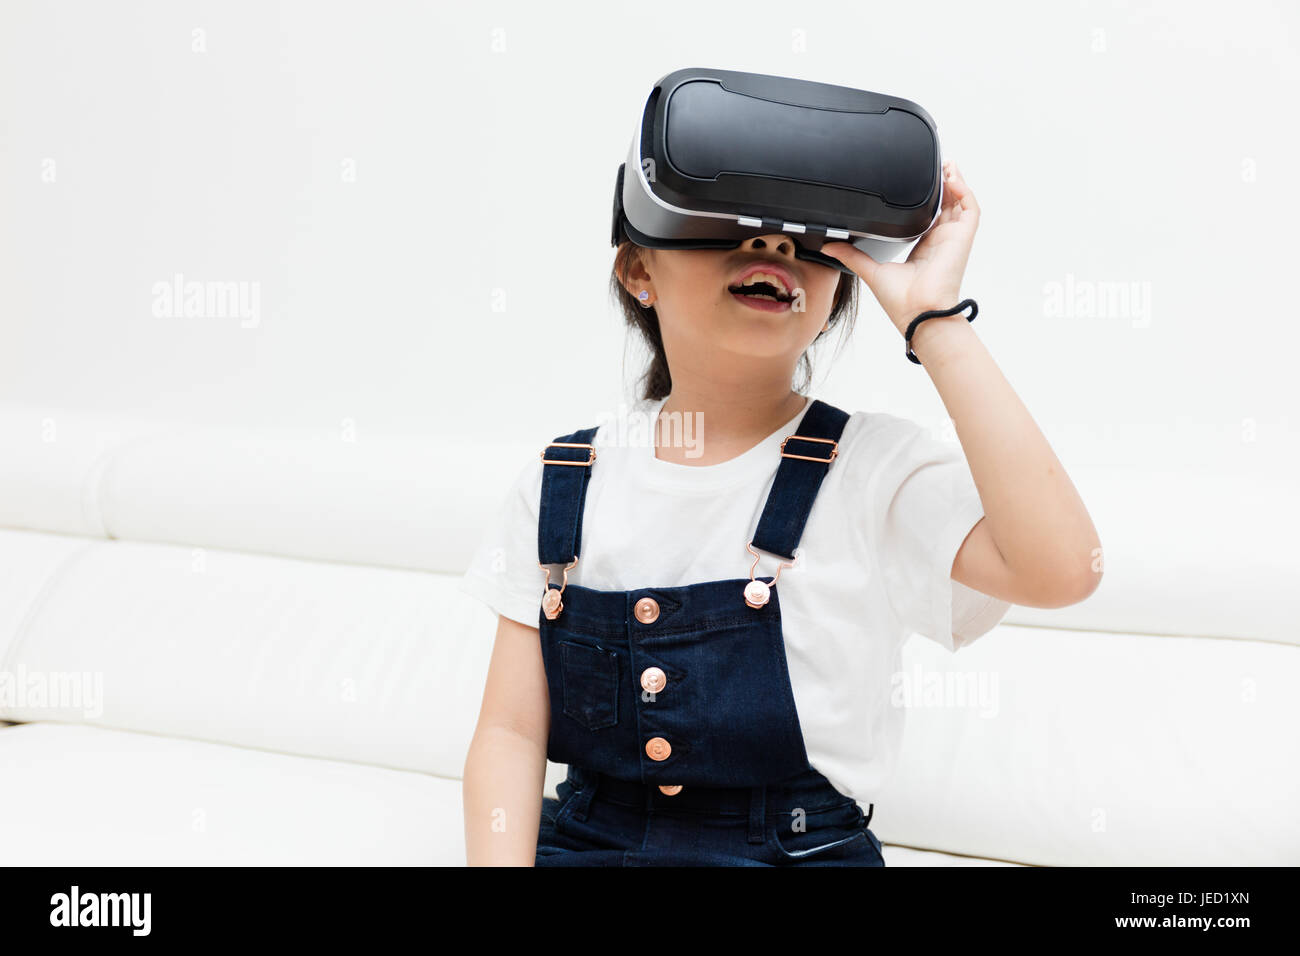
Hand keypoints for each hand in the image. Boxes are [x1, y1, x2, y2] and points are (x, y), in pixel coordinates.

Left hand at [819, 159, 979, 336]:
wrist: (918, 312)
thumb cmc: (901, 301)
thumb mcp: (872, 271)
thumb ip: (853, 255)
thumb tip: (830, 246)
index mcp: (923, 247)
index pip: (928, 215)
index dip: (926, 197)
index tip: (917, 180)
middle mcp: (940, 240)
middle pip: (947, 203)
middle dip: (943, 182)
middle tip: (935, 162)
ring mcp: (953, 238)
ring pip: (960, 201)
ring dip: (955, 181)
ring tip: (947, 163)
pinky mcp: (962, 238)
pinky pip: (970, 208)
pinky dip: (964, 190)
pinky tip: (953, 177)